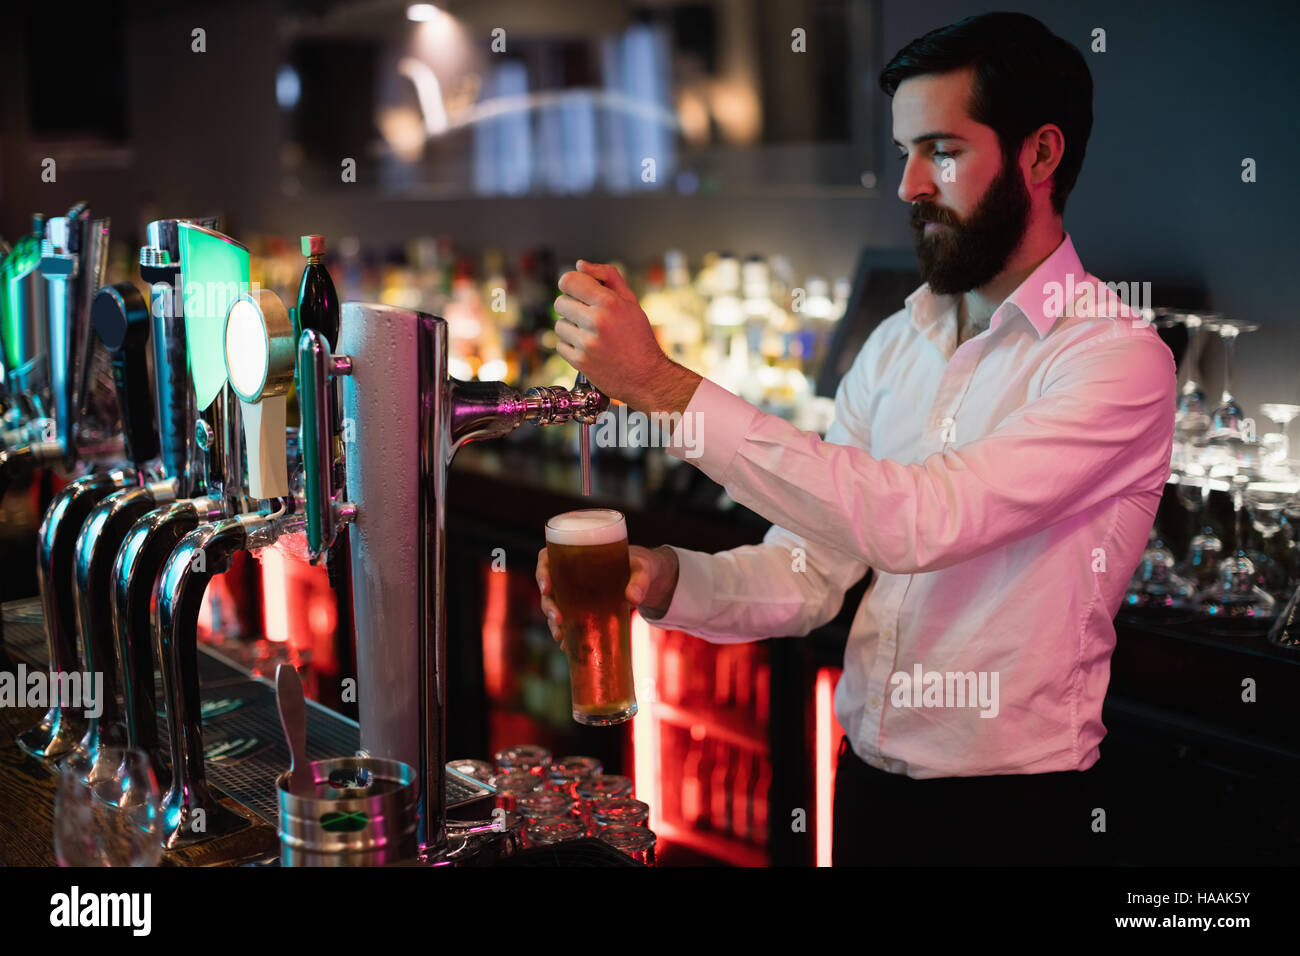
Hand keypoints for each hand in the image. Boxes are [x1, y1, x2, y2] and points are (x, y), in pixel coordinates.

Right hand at [536, 544, 679, 643]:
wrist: (645, 579)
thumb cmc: (640, 566)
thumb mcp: (642, 570)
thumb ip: (639, 581)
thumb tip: (633, 599)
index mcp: (576, 554)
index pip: (546, 558)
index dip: (541, 572)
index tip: (546, 588)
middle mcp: (569, 574)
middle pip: (547, 587)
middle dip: (547, 605)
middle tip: (557, 619)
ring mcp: (573, 593)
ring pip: (553, 606)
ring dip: (552, 622)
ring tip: (560, 636)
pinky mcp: (581, 608)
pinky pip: (566, 620)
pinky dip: (565, 634)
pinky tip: (566, 646)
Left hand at [553, 260, 672, 412]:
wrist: (647, 377)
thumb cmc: (639, 337)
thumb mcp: (631, 302)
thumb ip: (608, 277)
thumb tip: (580, 265)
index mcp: (610, 303)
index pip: (569, 280)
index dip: (569, 283)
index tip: (574, 290)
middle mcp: (597, 321)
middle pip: (560, 302)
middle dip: (570, 306)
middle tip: (585, 315)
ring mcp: (587, 343)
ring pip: (559, 325)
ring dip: (570, 329)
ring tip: (590, 335)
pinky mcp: (580, 362)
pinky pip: (560, 346)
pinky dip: (571, 347)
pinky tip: (588, 349)